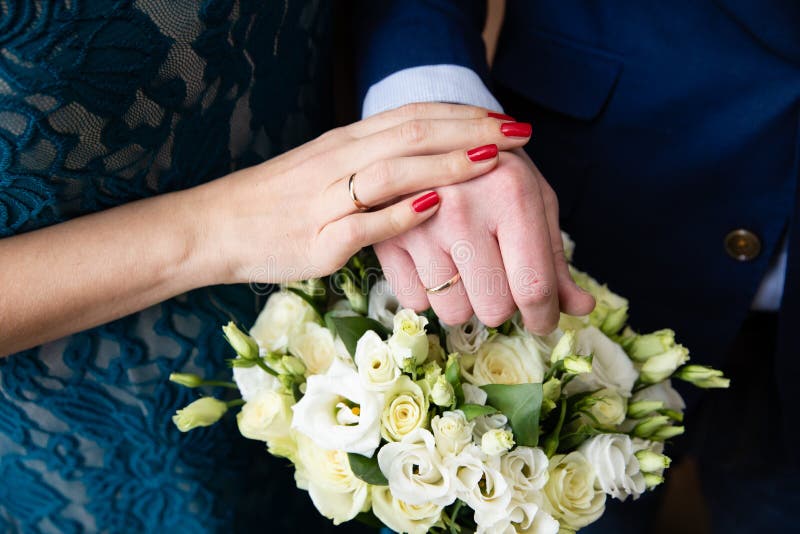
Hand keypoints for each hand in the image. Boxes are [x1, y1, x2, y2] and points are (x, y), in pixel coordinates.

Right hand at [193, 103, 533, 283]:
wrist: (216, 227)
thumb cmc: (276, 204)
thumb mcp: (325, 173)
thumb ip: (371, 167)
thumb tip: (420, 167)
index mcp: (345, 144)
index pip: (413, 116)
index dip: (463, 115)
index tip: (505, 119)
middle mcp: (340, 161)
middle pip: (412, 133)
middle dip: (472, 131)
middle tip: (520, 133)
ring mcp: (329, 199)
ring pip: (393, 170)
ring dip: (445, 163)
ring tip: (492, 162)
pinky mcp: (320, 239)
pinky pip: (365, 223)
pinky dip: (402, 213)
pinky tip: (436, 206)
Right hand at [374, 148, 594, 334]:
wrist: (433, 137)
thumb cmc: (494, 171)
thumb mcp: (534, 201)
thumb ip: (554, 258)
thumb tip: (581, 308)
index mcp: (511, 193)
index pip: (534, 286)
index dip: (544, 317)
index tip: (542, 320)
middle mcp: (462, 209)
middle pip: (493, 307)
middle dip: (503, 305)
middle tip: (499, 278)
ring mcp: (418, 224)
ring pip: (452, 310)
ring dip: (464, 300)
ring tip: (464, 265)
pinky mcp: (387, 236)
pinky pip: (414, 300)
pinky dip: (428, 292)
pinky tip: (434, 261)